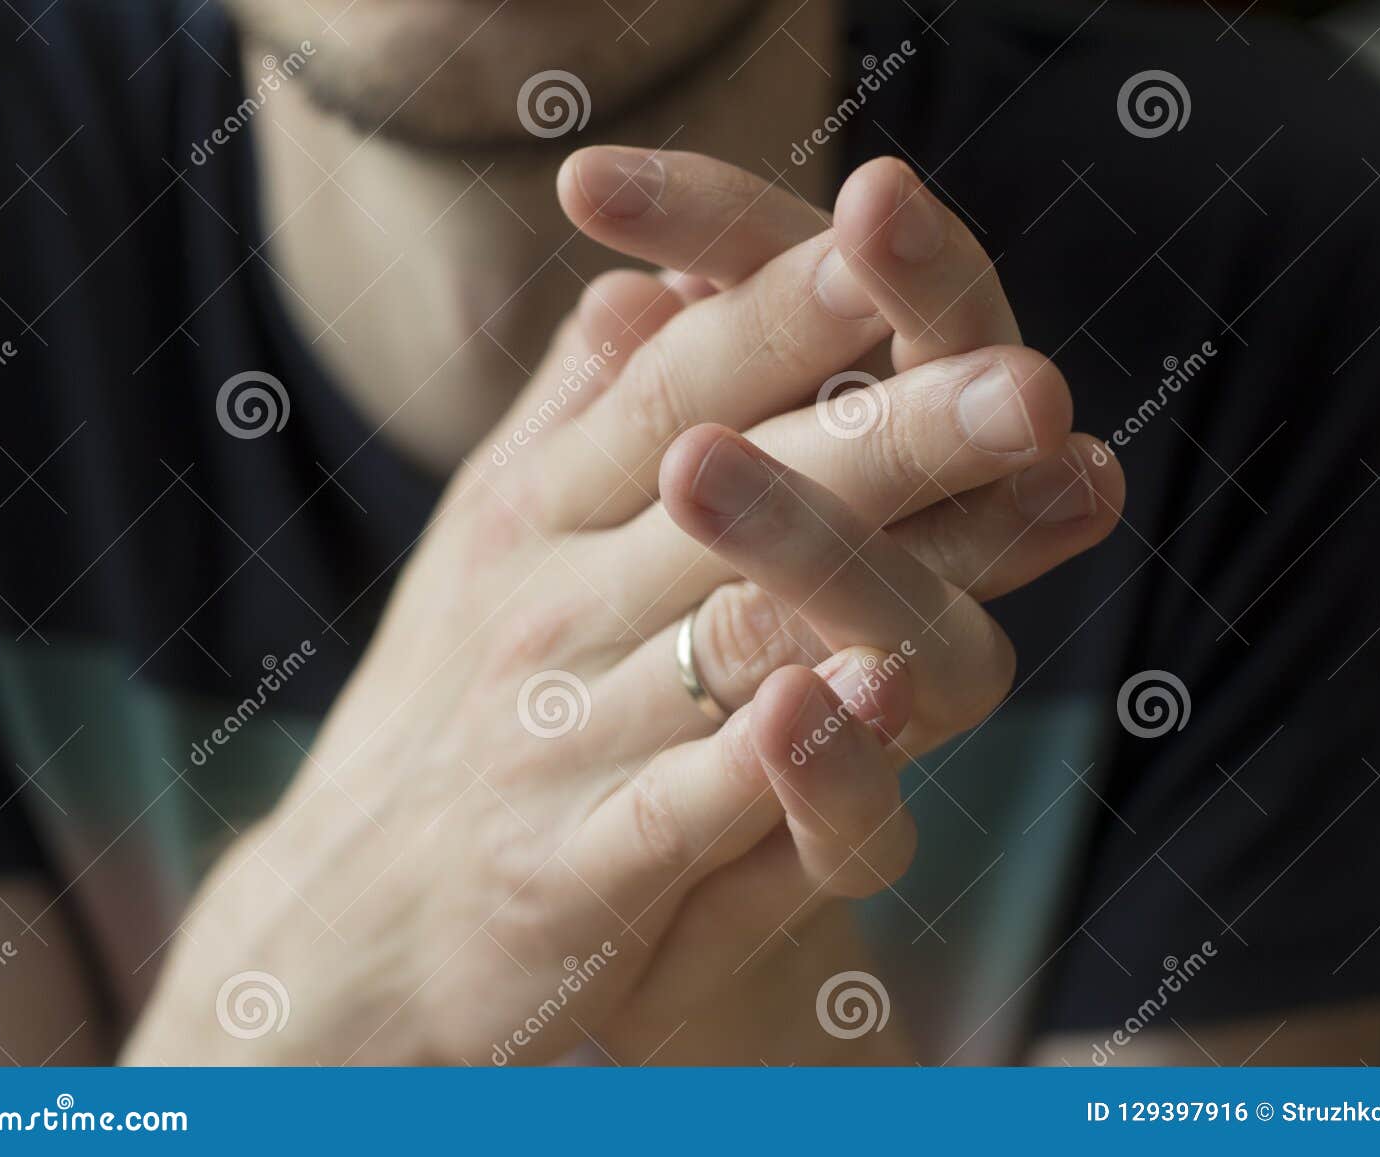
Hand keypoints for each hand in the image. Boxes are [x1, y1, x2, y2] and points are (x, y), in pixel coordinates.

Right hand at [124, 153, 1122, 1065]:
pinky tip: (876, 697)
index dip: (783, 302)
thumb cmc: (455, 704)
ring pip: (729, 630)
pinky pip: (691, 801)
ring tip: (992, 501)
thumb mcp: (494, 537)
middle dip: (888, 424)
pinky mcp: (573, 869)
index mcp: (535, 508)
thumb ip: (579, 416)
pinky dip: (785, 756)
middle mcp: (549, 601)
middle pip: (731, 482)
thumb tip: (649, 284)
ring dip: (856, 560)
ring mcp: (557, 735)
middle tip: (1027, 383)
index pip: (674, 378)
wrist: (351, 918)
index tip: (891, 226)